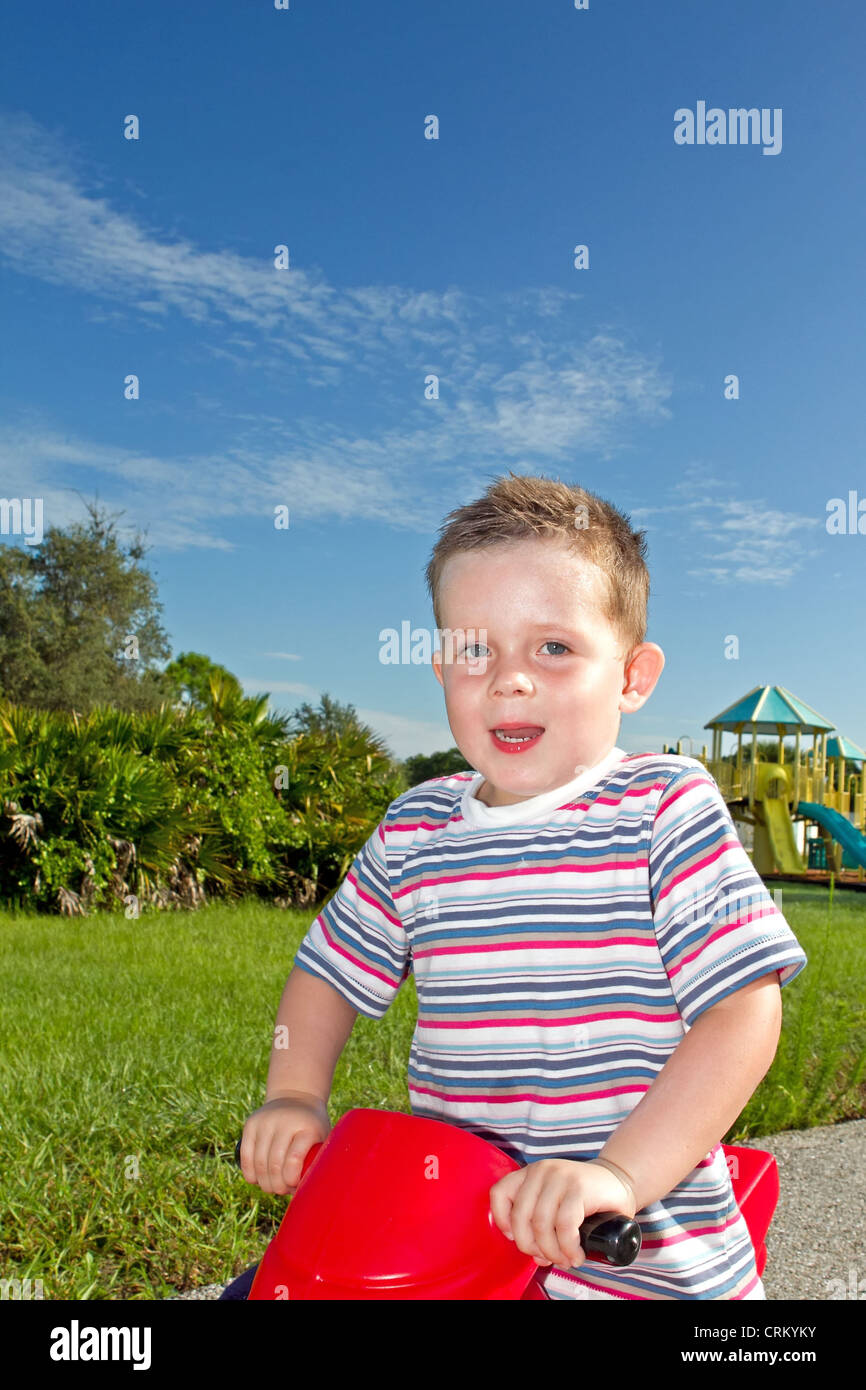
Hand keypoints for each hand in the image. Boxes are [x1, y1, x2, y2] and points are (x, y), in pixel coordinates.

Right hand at [238, 1092, 329, 1194]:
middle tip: (283, 1190)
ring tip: (273, 1186)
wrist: (296, 1098)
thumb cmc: (313, 1128)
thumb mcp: (323, 1139)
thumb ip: (318, 1162)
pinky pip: (246, 1156)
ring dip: (264, 1182)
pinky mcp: (251, 1124)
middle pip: (273, 1164)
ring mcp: (266, 1121)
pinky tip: (257, 1179)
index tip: (293, 1186)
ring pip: (258, 1163)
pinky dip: (250, 1173)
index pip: (294, 1158)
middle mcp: (285, 1122)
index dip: (291, 1179)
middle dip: (277, 1185)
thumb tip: (310, 1194)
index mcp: (307, 1127)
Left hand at [488, 1159, 634, 1268]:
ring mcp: (560, 1177)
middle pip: (521, 1217)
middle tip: (549, 1259)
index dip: (502, 1221)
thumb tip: (536, 1255)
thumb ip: (539, 1221)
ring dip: (553, 1251)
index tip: (517, 1238)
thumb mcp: (554, 1201)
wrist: (619, 1181)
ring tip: (566, 1259)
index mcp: (530, 1173)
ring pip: (542, 1224)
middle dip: (533, 1247)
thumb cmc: (586, 1198)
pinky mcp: (579, 1188)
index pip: (500, 1193)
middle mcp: (541, 1171)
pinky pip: (564, 1225)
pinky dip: (568, 1247)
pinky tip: (576, 1254)